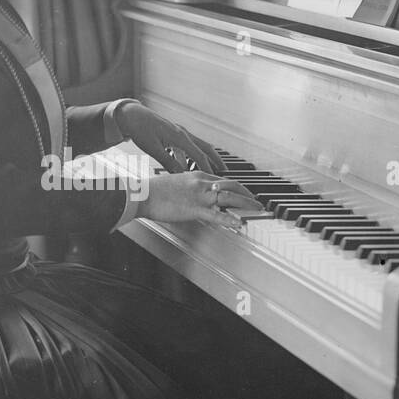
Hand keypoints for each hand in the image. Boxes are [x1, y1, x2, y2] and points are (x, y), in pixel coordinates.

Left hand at [115, 102, 225, 173]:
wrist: (131, 115)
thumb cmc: (140, 129)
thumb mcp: (153, 149)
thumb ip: (167, 162)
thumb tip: (179, 174)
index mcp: (179, 137)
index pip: (199, 154)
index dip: (207, 167)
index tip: (215, 177)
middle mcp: (182, 133)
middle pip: (205, 147)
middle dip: (216, 159)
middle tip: (224, 171)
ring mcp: (178, 132)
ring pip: (197, 146)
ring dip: (204, 158)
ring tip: (209, 169)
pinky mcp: (173, 134)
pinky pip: (186, 146)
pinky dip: (190, 156)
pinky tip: (185, 165)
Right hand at [136, 171, 263, 228]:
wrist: (142, 194)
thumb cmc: (153, 190)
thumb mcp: (174, 182)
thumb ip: (187, 186)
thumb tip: (191, 194)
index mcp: (196, 175)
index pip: (222, 179)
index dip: (237, 186)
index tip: (244, 192)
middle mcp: (201, 182)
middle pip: (231, 185)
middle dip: (247, 193)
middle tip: (256, 201)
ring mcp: (199, 195)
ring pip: (229, 197)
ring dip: (246, 203)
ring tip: (256, 209)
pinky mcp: (194, 209)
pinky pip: (217, 214)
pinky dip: (231, 218)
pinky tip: (240, 223)